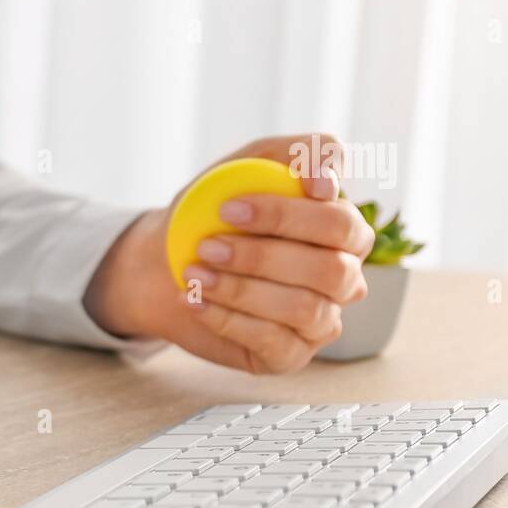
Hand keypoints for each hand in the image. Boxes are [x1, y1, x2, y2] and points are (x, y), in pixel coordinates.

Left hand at [83, 134, 374, 373]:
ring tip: (196, 272)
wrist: (165, 261)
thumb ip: (296, 153)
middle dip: (262, 256)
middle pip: (331, 270)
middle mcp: (343, 277)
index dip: (288, 216)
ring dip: (243, 289)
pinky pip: (274, 342)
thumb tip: (328, 180)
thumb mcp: (246, 166)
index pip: (339, 223)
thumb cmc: (214, 211)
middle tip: (207, 245)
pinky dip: (228, 318)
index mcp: (342, 230)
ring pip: (305, 309)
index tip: (229, 207)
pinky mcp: (289, 355)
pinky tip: (195, 299)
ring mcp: (321, 320)